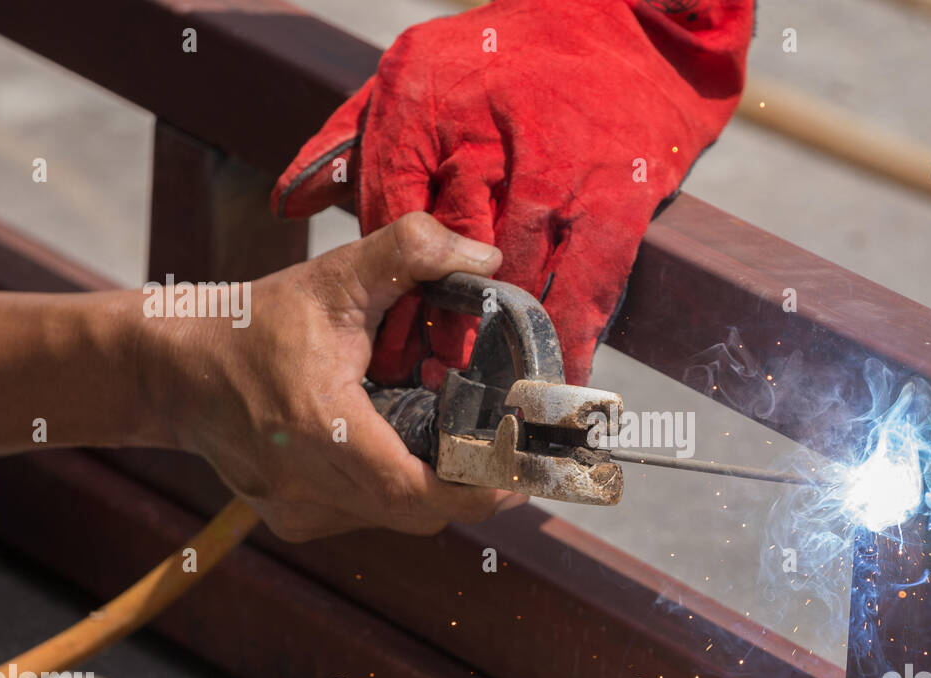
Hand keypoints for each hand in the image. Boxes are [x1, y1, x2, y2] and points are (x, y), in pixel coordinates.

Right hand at [143, 212, 526, 540]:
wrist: (176, 370)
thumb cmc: (254, 324)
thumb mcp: (333, 275)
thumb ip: (409, 251)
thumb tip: (484, 254)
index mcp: (319, 426)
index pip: (413, 489)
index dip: (475, 488)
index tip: (518, 471)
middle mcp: (306, 483)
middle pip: (417, 513)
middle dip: (471, 488)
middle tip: (509, 454)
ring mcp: (298, 510)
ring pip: (398, 519)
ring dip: (435, 489)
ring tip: (460, 445)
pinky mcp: (295, 520)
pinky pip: (369, 516)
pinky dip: (397, 492)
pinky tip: (401, 450)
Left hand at [272, 0, 752, 388]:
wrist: (635, 27)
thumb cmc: (518, 53)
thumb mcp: (416, 73)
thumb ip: (354, 135)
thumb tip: (295, 197)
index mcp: (423, 104)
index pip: (391, 216)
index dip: (393, 285)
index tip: (392, 341)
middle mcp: (483, 138)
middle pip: (448, 254)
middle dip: (440, 325)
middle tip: (431, 378)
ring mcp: (554, 171)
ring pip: (515, 276)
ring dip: (501, 338)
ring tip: (490, 389)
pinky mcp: (616, 196)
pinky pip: (588, 282)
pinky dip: (573, 334)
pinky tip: (561, 370)